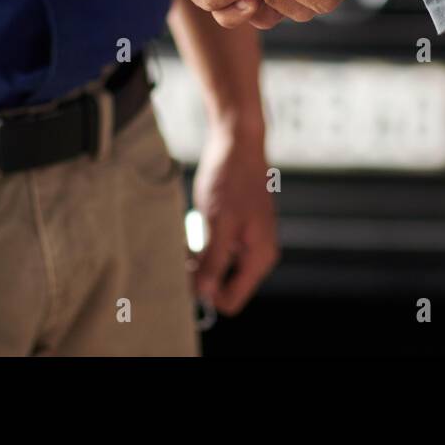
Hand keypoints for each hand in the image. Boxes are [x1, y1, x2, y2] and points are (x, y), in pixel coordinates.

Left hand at [191, 128, 278, 314]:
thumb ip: (214, 261)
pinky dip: (206, 246)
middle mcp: (259, 255)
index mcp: (259, 257)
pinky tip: (198, 226)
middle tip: (184, 251)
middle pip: (225, 286)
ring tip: (189, 235)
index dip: (206, 292)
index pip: (231, 300)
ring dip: (201, 259)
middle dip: (202, 276)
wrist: (238, 144)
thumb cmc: (230, 179)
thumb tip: (206, 295)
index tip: (187, 271)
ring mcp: (251, 243)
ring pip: (221, 269)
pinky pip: (221, 252)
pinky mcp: (242, 231)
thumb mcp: (218, 222)